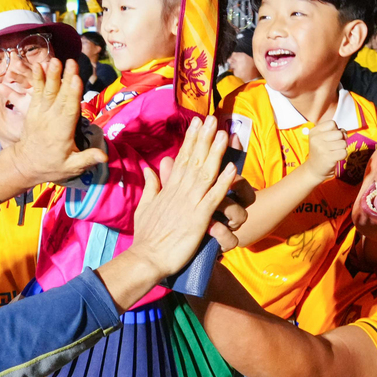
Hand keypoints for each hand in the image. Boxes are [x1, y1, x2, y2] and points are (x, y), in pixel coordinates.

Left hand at [0, 58, 104, 191]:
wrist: (26, 164)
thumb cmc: (52, 165)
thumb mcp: (71, 167)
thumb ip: (87, 159)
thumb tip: (105, 156)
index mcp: (62, 132)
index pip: (69, 110)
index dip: (73, 94)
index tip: (77, 79)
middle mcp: (51, 119)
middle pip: (60, 96)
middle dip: (66, 78)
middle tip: (71, 62)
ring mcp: (41, 113)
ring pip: (48, 91)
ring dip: (52, 75)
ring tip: (54, 60)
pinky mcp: (34, 109)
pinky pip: (36, 92)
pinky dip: (38, 79)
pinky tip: (39, 66)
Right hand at [122, 116, 237, 281]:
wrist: (146, 258)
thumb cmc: (146, 237)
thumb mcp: (144, 207)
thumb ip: (151, 186)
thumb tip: (150, 168)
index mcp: (168, 189)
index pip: (181, 159)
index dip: (190, 140)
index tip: (196, 123)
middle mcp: (179, 191)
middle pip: (194, 159)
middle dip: (203, 138)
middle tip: (212, 118)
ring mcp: (190, 203)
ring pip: (205, 173)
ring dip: (215, 152)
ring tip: (223, 134)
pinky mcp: (199, 218)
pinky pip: (214, 197)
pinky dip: (223, 182)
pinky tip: (232, 168)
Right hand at [305, 119, 345, 179]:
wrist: (314, 170)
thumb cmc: (321, 152)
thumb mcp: (324, 138)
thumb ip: (335, 131)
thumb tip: (344, 134)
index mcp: (314, 131)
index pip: (332, 123)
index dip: (335, 130)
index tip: (331, 138)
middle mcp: (316, 139)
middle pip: (339, 133)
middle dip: (340, 140)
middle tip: (332, 147)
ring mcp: (321, 148)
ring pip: (343, 143)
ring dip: (341, 149)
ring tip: (333, 153)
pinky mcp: (328, 157)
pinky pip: (344, 152)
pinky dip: (342, 156)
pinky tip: (335, 158)